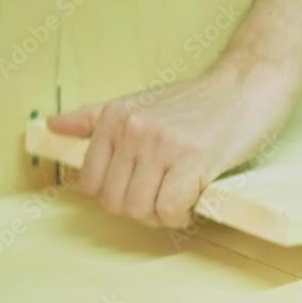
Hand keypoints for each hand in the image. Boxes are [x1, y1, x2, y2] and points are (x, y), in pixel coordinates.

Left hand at [47, 61, 297, 228]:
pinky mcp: (193, 159)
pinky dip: (180, 216)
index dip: (116, 197)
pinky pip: (170, 209)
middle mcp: (133, 129)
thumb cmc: (201, 100)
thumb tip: (53, 126)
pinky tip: (194, 202)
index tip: (142, 191)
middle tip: (164, 200)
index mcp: (115, 117)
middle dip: (139, 211)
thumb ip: (96, 117)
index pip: (91, 182)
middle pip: (114, 202)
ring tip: (179, 202)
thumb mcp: (142, 102)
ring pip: (140, 209)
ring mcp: (161, 144)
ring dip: (160, 217)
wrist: (249, 85)